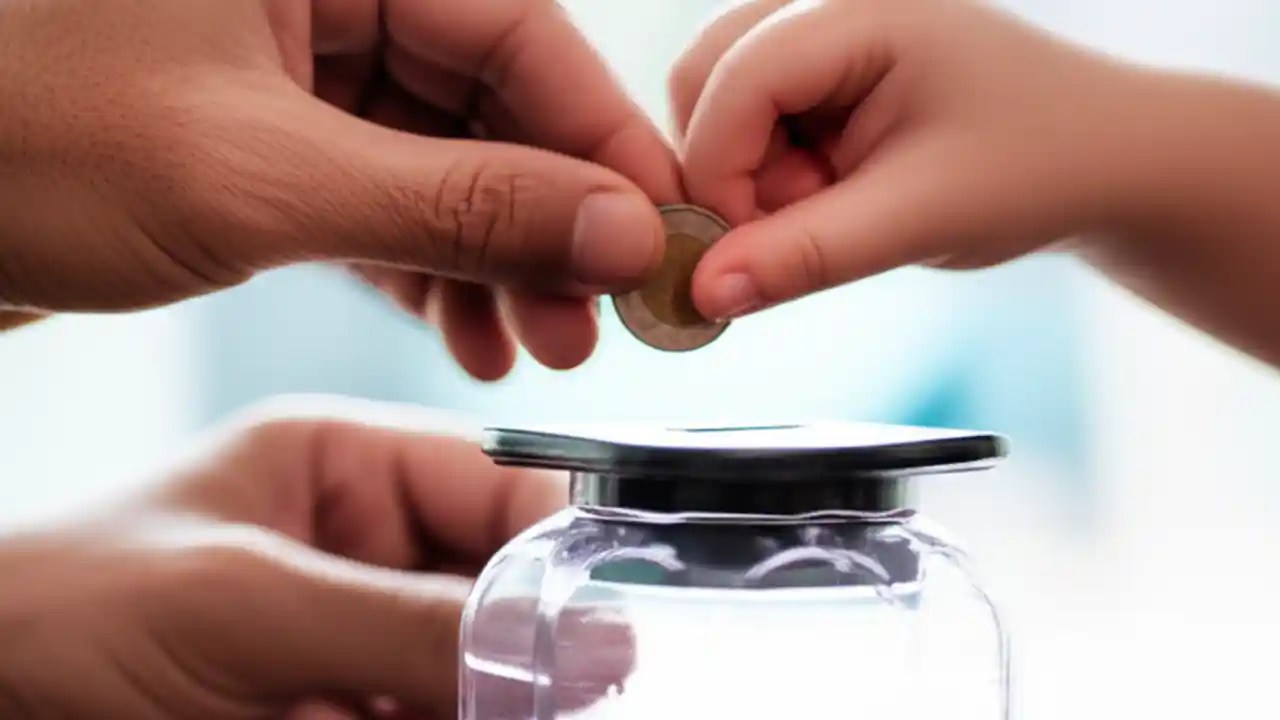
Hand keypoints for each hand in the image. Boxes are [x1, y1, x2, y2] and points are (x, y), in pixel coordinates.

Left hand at [0, 0, 681, 378]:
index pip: (518, 27)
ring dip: (497, 254)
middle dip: (548, 218)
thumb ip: (459, 205)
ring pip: (446, 154)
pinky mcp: (270, 130)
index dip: (599, 140)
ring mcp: (295, 60)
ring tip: (535, 346)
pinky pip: (386, 191)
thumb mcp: (264, 180)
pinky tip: (463, 333)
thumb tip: (616, 228)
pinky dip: (428, 264)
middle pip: (491, 97)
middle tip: (595, 320)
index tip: (655, 235)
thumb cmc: (19, 145)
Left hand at [0, 399, 632, 718]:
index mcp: (346, 469)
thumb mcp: (245, 600)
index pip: (503, 486)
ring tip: (485, 709)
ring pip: (479, 678)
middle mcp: (365, 554)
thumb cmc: (61, 617)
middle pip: (506, 597)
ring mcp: (355, 647)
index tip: (627, 611)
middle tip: (564, 695)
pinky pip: (434, 717)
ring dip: (499, 701)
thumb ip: (418, 620)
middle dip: (536, 649)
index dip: (570, 542)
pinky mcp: (344, 715)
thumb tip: (590, 639)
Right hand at [667, 0, 1148, 320]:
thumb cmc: (1038, 170)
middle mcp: (835, 0)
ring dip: (747, 173)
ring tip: (829, 206)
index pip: (734, 79)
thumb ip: (806, 254)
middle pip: (706, 76)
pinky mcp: (828, 67)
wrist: (1106, 162)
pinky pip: (753, 116)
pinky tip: (829, 193)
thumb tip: (703, 293)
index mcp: (866, 7)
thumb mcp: (920, 217)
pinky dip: (768, 170)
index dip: (716, 175)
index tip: (736, 256)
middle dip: (727, 170)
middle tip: (791, 227)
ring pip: (719, 99)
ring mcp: (829, 28)